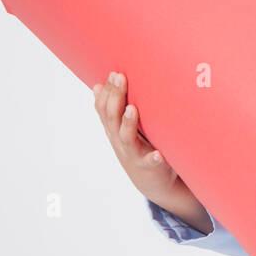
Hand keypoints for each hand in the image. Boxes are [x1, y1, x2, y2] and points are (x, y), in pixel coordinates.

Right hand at [92, 70, 185, 202]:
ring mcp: (133, 154)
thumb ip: (113, 110)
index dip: (107, 92)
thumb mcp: (123, 129)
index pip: (104, 109)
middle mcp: (120, 141)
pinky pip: (150, 162)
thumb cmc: (139, 149)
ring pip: (126, 137)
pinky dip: (154, 158)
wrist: (151, 182)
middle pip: (112, 118)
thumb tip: (96, 85)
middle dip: (116, 97)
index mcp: (114, 130)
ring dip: (128, 123)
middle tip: (121, 78)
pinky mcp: (149, 166)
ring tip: (132, 109)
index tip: (114, 73)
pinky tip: (159, 154)